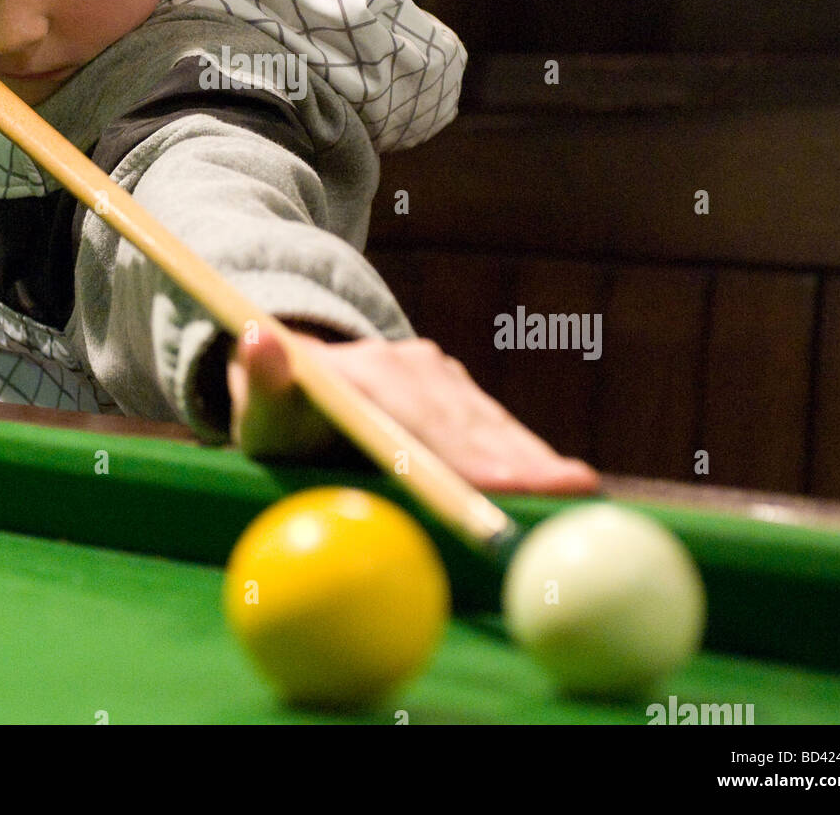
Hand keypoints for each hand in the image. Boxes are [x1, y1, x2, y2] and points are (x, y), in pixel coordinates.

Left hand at [227, 324, 600, 495]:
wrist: (298, 371)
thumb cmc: (279, 412)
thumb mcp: (261, 406)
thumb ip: (264, 380)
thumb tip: (258, 341)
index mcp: (362, 376)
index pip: (419, 421)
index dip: (463, 453)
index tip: (502, 482)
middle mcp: (407, 368)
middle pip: (467, 425)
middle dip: (520, 463)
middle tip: (570, 498)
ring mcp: (436, 374)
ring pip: (489, 423)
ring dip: (532, 459)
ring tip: (581, 495)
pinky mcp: (454, 387)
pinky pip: (493, 425)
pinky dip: (524, 454)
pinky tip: (559, 483)